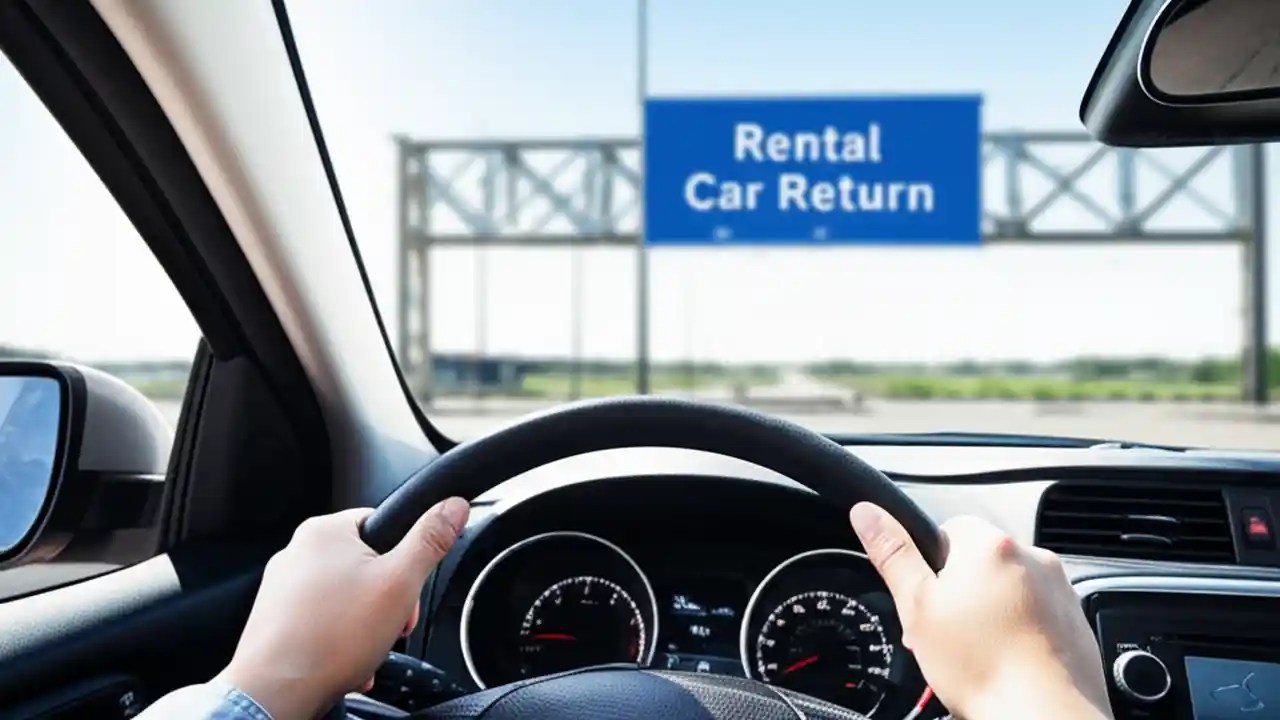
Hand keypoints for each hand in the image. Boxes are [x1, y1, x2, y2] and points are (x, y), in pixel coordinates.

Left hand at [218, 497, 469, 719]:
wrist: (275, 692)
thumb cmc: (330, 640)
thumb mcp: (400, 583)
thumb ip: (430, 540)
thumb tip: (452, 507)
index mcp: (325, 531)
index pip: (382, 525)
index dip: (405, 559)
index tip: (407, 588)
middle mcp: (297, 552)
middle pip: (365, 564)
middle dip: (385, 600)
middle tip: (391, 624)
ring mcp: (282, 587)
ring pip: (344, 597)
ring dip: (364, 624)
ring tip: (365, 647)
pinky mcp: (276, 618)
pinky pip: (321, 620)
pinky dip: (339, 639)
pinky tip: (345, 660)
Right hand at [849, 503, 1112, 719]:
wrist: (1044, 717)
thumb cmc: (983, 667)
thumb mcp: (918, 607)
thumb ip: (893, 554)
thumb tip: (867, 512)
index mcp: (990, 544)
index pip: (947, 529)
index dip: (928, 568)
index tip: (927, 601)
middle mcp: (1033, 557)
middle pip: (979, 562)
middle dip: (960, 593)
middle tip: (945, 634)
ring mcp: (1060, 590)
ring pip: (1008, 590)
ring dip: (990, 612)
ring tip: (978, 653)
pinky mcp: (1075, 621)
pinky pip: (1036, 615)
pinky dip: (1019, 632)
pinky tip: (1006, 660)